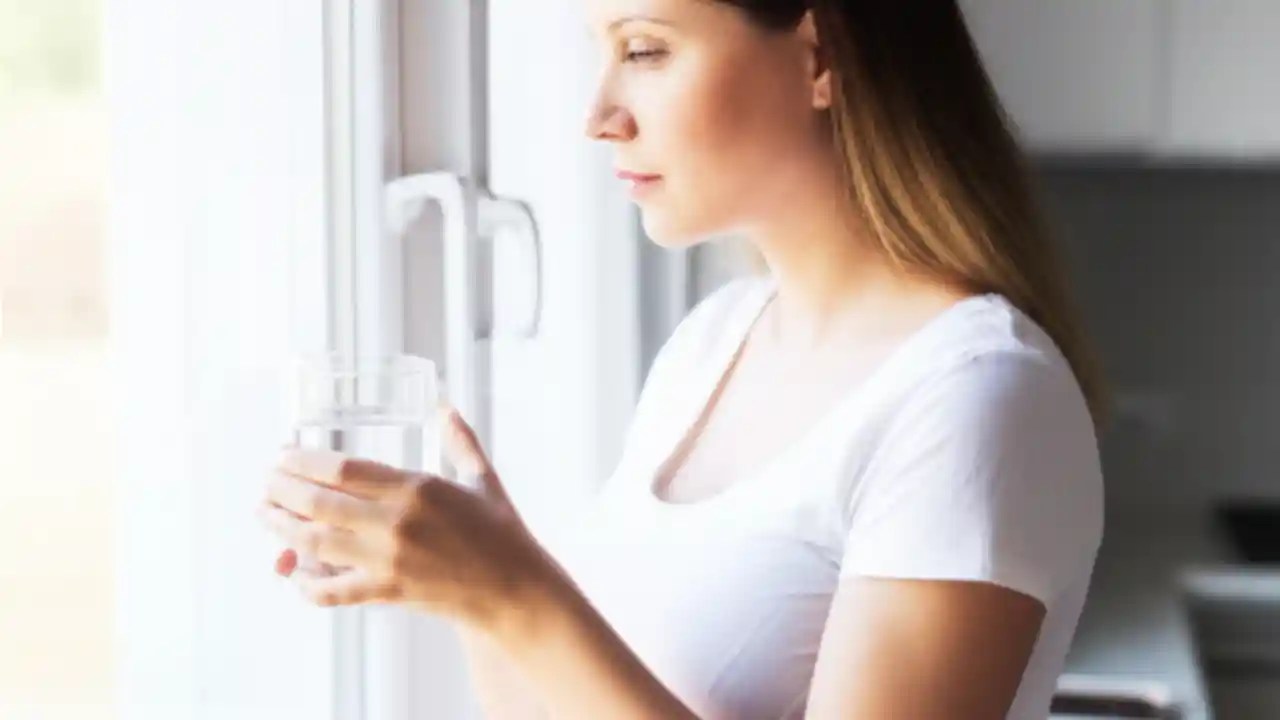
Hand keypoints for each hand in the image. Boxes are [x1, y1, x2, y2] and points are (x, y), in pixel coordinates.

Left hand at [259, 406, 560, 633]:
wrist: (514, 589)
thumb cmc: (501, 533)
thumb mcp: (483, 480)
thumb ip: (460, 441)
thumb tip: (446, 407)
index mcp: (417, 488)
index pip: (342, 469)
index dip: (303, 461)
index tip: (284, 455)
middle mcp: (396, 523)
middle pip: (318, 502)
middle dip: (282, 490)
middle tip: (266, 482)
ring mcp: (388, 560)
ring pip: (314, 544)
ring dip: (282, 528)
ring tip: (265, 513)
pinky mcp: (386, 592)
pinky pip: (331, 591)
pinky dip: (305, 584)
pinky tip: (291, 571)